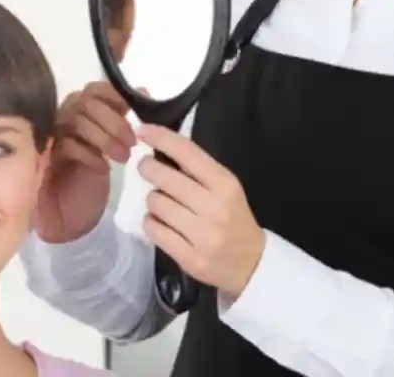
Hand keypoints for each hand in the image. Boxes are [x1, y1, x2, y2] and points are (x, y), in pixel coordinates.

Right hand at [33, 81, 136, 243]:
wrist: (67, 210)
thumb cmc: (91, 173)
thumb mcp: (113, 144)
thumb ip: (123, 116)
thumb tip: (144, 91)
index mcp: (81, 107)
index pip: (97, 88)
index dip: (116, 96)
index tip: (135, 113)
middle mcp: (64, 114)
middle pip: (87, 103)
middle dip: (114, 121)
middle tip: (133, 143)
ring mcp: (52, 134)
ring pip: (77, 121)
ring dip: (105, 139)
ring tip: (124, 159)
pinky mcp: (45, 155)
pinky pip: (68, 145)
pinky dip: (90, 155)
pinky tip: (103, 168)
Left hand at [137, 125, 265, 298]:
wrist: (251, 263)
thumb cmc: (233, 217)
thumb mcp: (225, 188)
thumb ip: (198, 170)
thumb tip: (160, 146)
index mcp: (225, 184)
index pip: (188, 153)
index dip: (162, 139)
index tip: (143, 131)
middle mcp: (215, 207)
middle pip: (165, 178)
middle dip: (148, 168)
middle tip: (146, 168)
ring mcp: (202, 235)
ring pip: (156, 203)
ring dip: (152, 200)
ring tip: (161, 203)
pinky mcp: (189, 258)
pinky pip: (154, 230)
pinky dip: (151, 222)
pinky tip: (160, 222)